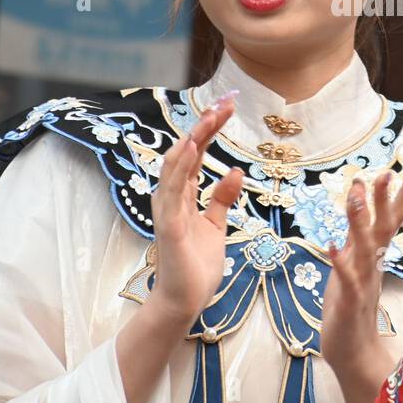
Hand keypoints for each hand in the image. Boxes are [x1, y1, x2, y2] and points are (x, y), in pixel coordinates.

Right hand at [146, 94, 243, 324]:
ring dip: (191, 139)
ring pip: (176, 166)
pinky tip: (191, 149)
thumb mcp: (217, 225)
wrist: (185, 300)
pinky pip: (173, 192)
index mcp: (183, 195)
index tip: (227, 106)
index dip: (209, 129)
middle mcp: (172, 197)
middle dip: (203, 126)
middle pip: (185, 152)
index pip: (196, 154)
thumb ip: (222, 198)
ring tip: (207, 117)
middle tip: (222, 103)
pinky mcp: (169, 226)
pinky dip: (180, 168)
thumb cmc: (197, 264)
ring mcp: (168, 210)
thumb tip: (233, 170)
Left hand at [321, 166, 402, 402]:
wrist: (355, 352)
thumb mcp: (352, 266)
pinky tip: (331, 246)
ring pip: (364, 246)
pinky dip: (340, 262)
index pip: (390, 218)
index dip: (399, 193)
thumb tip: (359, 209)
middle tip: (388, 172)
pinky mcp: (349, 300)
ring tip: (355, 194)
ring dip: (360, 220)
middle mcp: (372, 264)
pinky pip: (346, 279)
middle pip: (383, 226)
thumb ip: (357, 239)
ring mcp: (362, 281)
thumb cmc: (351, 307)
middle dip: (385, 199)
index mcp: (373, 255)